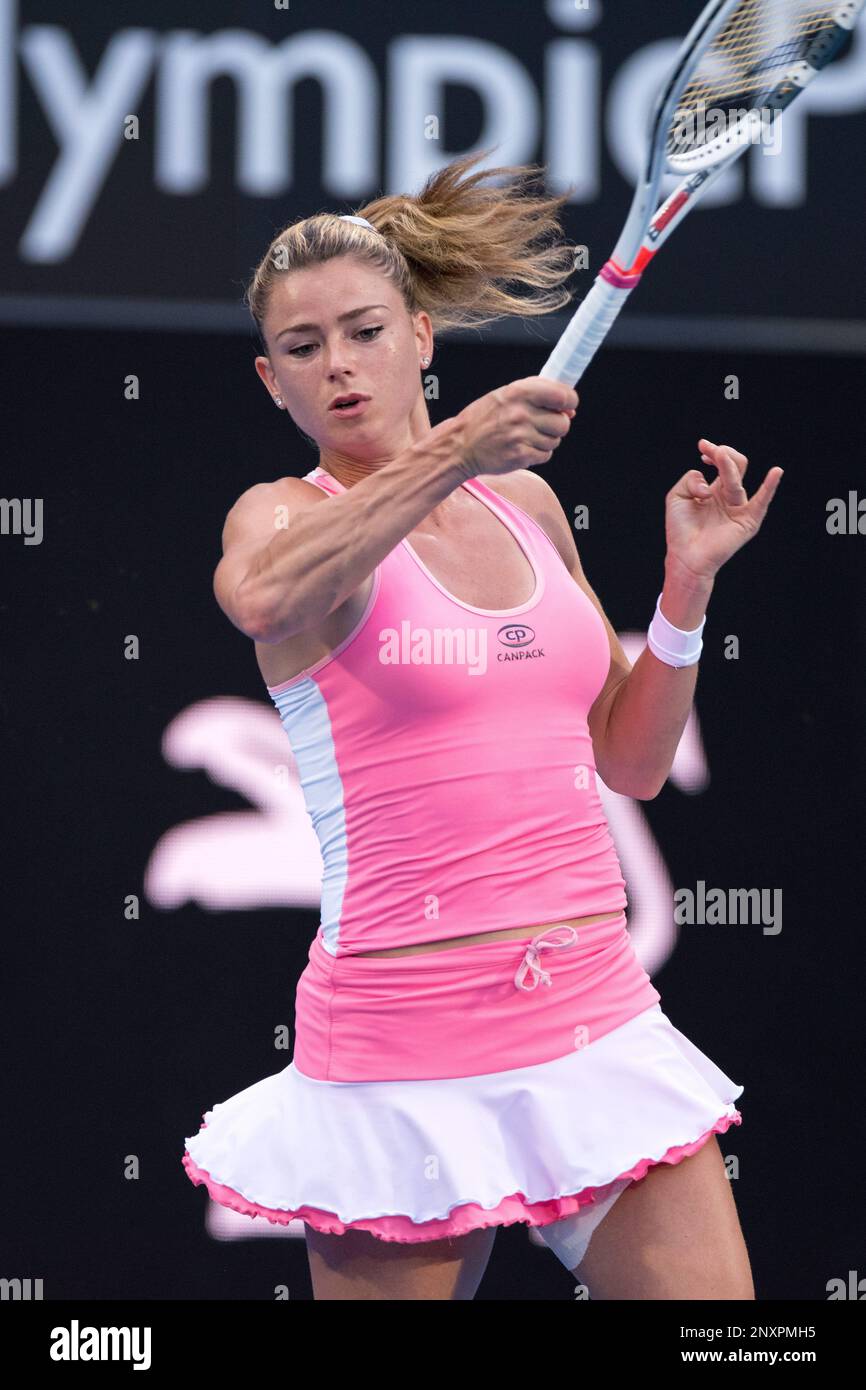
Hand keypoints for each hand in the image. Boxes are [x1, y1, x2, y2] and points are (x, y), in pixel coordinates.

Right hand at [455, 376, 577, 477]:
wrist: (460, 445)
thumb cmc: (483, 419)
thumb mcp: (506, 395)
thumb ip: (537, 394)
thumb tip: (569, 408)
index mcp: (519, 392)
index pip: (562, 395)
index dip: (570, 401)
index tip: (568, 406)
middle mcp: (521, 413)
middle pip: (562, 422)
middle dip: (557, 425)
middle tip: (541, 425)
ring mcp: (521, 436)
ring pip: (555, 441)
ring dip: (545, 441)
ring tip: (526, 437)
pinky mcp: (520, 456)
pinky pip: (545, 455)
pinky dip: (537, 454)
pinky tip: (522, 448)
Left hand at [664, 440, 782, 582]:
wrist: (685, 556)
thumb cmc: (680, 529)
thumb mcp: (677, 496)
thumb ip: (690, 480)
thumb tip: (708, 485)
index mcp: (715, 489)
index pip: (723, 462)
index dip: (714, 451)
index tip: (703, 446)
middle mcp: (729, 496)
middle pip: (735, 465)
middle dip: (722, 453)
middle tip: (708, 450)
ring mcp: (739, 507)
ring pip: (737, 479)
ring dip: (726, 465)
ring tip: (716, 456)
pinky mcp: (747, 521)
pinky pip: (761, 501)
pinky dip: (769, 486)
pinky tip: (776, 472)